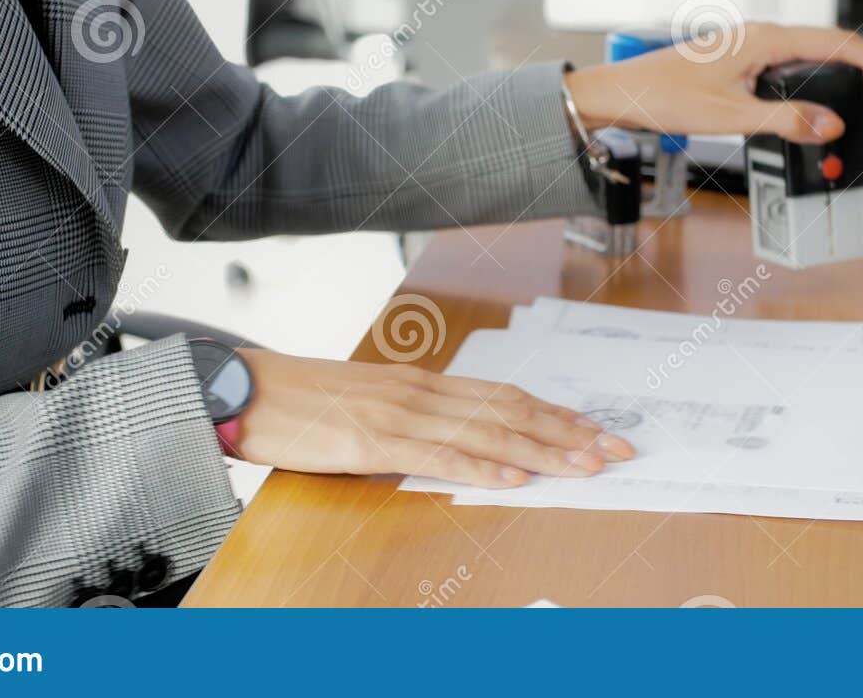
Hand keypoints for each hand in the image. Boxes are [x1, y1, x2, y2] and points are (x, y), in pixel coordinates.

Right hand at [231, 349, 633, 487]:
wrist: (246, 389)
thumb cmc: (302, 401)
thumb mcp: (368, 404)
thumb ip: (413, 419)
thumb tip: (454, 444)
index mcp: (423, 383)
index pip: (505, 397)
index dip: (556, 414)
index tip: (596, 429)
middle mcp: (422, 391)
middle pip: (512, 411)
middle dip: (570, 431)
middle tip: (617, 448)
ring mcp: (401, 413)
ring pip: (489, 432)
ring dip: (544, 450)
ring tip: (588, 464)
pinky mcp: (376, 439)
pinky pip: (440, 454)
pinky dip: (484, 467)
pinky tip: (516, 478)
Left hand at [564, 23, 862, 143]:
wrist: (619, 94)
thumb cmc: (664, 98)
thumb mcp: (730, 117)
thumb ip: (784, 122)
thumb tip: (830, 125)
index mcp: (764, 38)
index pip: (838, 45)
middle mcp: (760, 35)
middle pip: (829, 46)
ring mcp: (749, 47)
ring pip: (808, 58)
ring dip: (837, 77)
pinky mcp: (738, 61)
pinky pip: (786, 68)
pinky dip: (809, 85)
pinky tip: (811, 105)